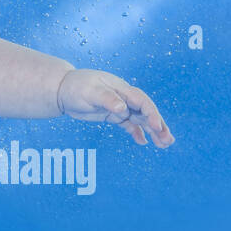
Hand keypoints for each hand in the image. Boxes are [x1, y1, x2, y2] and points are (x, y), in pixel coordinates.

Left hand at [56, 69, 173, 147]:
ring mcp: (119, 106)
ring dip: (152, 131)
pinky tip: (143, 142)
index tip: (157, 127)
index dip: (151, 114)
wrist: (62, 89)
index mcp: (120, 88)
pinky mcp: (113, 114)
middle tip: (168, 140)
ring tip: (164, 144)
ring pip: (140, 119)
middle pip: (145, 111)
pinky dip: (137, 132)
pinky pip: (129, 124)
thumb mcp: (90, 92)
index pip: (141, 101)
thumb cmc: (75, 87)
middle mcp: (123, 97)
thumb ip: (107, 99)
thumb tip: (122, 108)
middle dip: (158, 125)